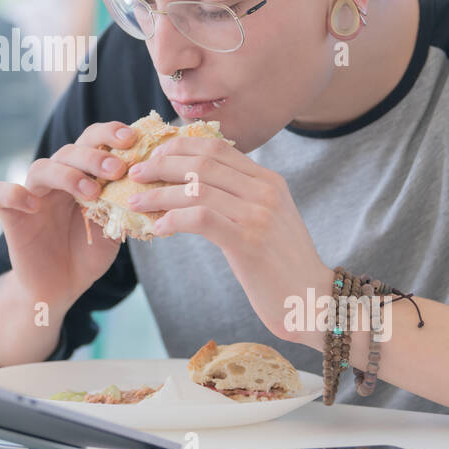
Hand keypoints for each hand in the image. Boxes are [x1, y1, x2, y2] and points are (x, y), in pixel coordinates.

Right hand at [0, 121, 136, 309]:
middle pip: (69, 151)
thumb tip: (148, 181)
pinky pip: (0, 193)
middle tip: (117, 170)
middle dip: (94, 156)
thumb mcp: (113, 227)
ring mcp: (33, 195)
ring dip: (68, 175)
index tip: (131, 140)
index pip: (91, 140)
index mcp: (82, 174)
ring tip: (92, 193)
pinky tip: (33, 206)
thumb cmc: (87, 253)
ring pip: (42, 168)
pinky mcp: (11, 215)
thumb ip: (123, 203)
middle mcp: (56, 179)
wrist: (61, 287)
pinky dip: (15, 193)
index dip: (109, 133)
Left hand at [122, 134, 330, 342]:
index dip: (180, 146)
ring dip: (158, 193)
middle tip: (136, 173)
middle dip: (161, 164)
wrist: (313, 301)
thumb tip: (196, 186)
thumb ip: (241, 197)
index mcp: (269, 180)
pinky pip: (200, 219)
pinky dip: (172, 218)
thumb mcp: (268, 219)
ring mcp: (258, 215)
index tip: (155, 154)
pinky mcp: (248, 242)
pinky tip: (158, 228)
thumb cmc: (283, 265)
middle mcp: (265, 191)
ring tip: (135, 200)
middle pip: (201, 162)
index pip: (217, 147)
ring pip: (195, 189)